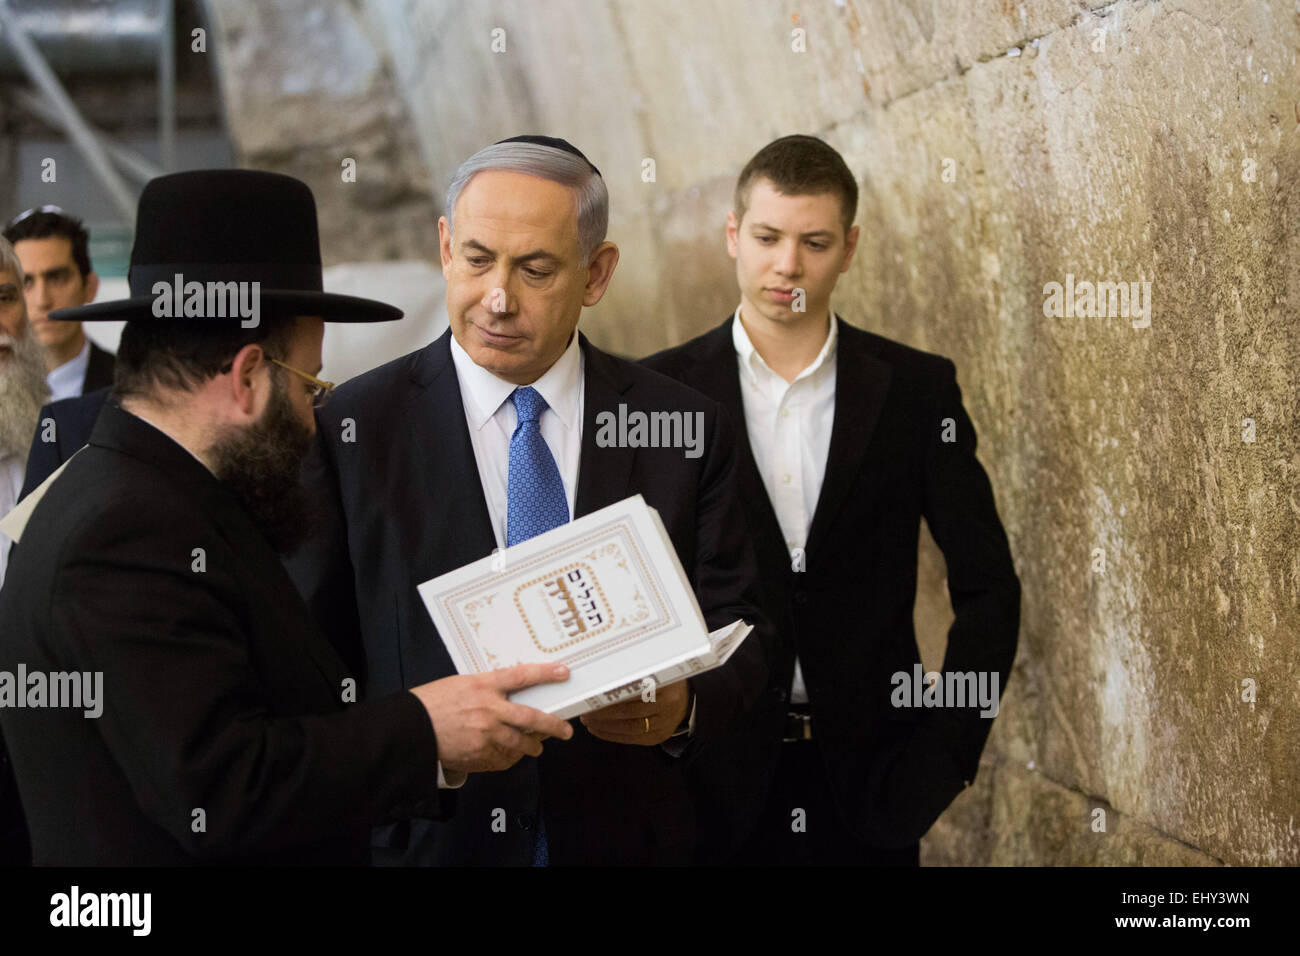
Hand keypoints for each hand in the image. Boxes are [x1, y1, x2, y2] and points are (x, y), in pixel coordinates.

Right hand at [409, 663, 572, 772]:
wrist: (411, 728)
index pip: (521, 676)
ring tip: (537, 747)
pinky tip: (512, 755)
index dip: (545, 673)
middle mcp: (489, 709)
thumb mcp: (462, 684)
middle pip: (531, 717)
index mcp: (483, 686)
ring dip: (532, 746)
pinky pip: (503, 759)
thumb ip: (487, 687)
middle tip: (565, 731)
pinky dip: (510, 758)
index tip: (564, 672)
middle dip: (552, 725)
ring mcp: (485, 734)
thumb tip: (510, 691)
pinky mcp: (478, 754)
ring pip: (520, 743)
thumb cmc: (432, 702)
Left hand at [580, 679, 689, 745]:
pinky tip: (597, 729)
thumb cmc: (663, 680)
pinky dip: (611, 735)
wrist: (686, 701)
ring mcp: (664, 723)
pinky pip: (632, 738)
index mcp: (665, 682)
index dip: (610, 693)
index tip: (592, 693)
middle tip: (584, 709)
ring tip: (587, 719)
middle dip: (602, 712)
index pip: (633, 689)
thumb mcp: (654, 668)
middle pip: (629, 710)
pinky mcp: (658, 737)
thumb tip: (601, 670)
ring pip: (629, 726)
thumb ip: (633, 669)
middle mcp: (667, 704)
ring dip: (604, 725)